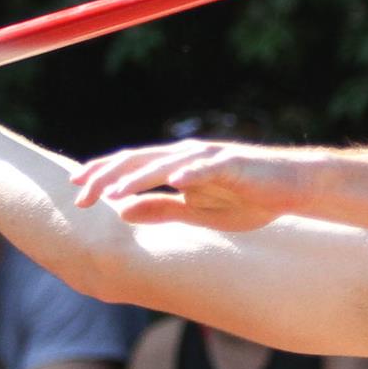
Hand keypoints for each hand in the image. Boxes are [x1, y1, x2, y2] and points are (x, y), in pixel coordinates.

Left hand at [69, 140, 309, 230]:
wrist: (292, 188)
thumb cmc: (248, 199)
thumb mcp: (198, 212)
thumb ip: (162, 209)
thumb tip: (122, 212)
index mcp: (176, 166)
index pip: (131, 167)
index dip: (102, 176)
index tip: (75, 190)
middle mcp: (186, 156)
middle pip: (139, 161)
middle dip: (107, 177)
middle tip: (79, 194)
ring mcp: (209, 157)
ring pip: (165, 163)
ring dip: (138, 178)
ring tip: (114, 193)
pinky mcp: (233, 164)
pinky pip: (208, 168)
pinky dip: (190, 173)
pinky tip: (173, 181)